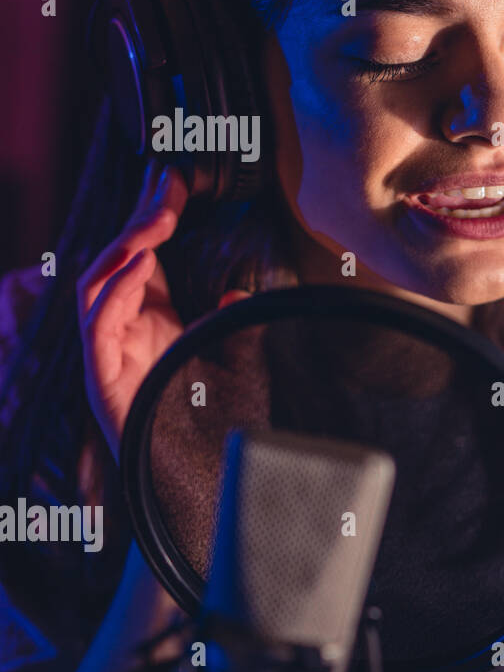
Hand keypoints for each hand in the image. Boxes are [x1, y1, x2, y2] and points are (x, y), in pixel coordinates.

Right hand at [76, 162, 248, 462]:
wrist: (211, 481)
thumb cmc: (222, 426)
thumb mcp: (240, 364)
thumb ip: (235, 326)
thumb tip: (239, 291)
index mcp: (153, 324)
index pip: (142, 261)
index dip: (155, 225)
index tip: (179, 190)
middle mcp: (125, 334)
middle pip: (114, 265)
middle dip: (137, 227)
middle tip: (168, 194)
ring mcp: (109, 354)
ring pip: (95, 286)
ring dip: (124, 249)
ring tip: (155, 220)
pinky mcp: (101, 377)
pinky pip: (97, 323)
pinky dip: (116, 289)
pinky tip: (139, 265)